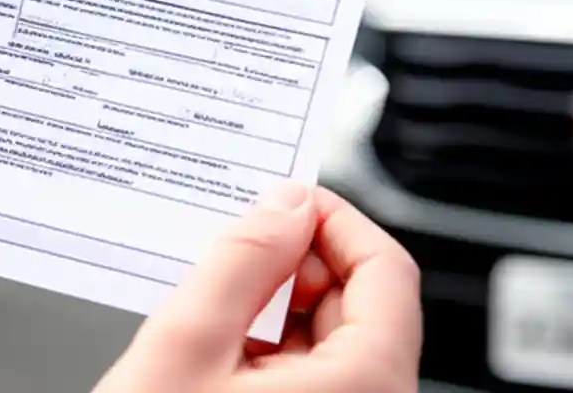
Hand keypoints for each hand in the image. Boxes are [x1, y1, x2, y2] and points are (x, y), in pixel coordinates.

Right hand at [94, 184, 421, 391]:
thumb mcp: (184, 348)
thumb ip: (239, 262)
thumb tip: (281, 205)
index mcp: (364, 387)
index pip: (388, 270)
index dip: (336, 220)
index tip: (287, 199)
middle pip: (363, 305)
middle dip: (298, 264)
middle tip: (235, 243)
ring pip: (334, 343)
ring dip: (278, 307)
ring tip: (213, 300)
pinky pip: (312, 379)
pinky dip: (269, 350)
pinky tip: (216, 345)